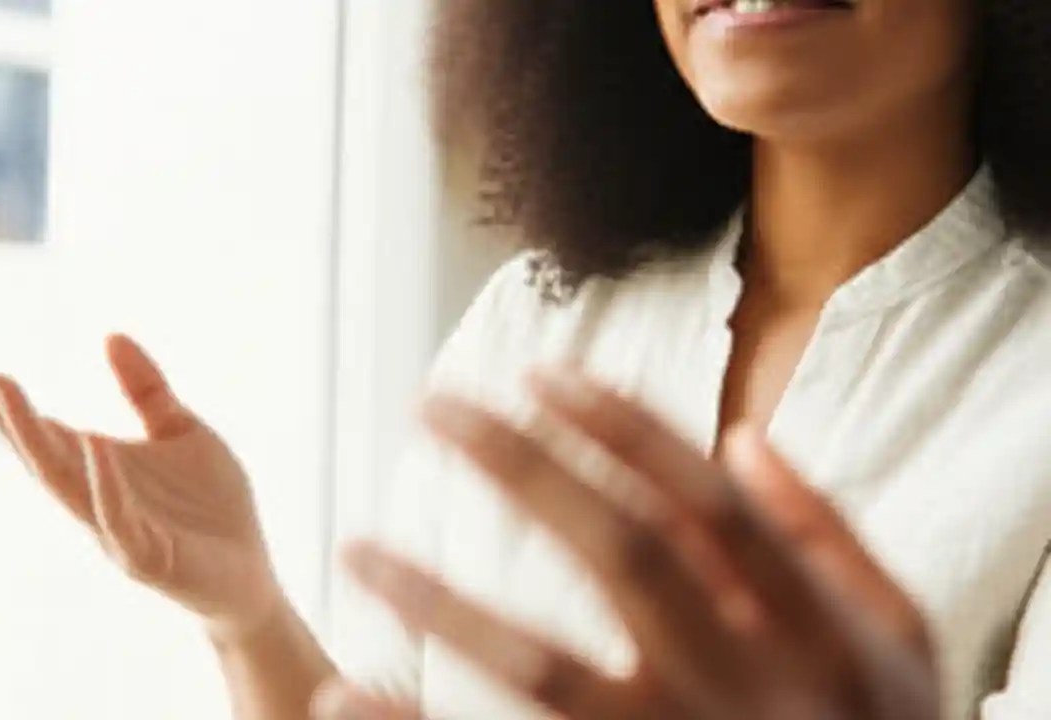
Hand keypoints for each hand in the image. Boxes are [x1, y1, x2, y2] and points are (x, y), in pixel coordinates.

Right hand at [0, 334, 282, 639]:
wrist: (251, 568)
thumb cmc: (212, 505)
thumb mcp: (180, 430)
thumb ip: (146, 390)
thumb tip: (110, 335)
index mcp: (103, 470)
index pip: (50, 436)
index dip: (15, 409)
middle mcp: (99, 500)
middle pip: (44, 460)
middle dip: (14, 422)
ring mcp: (118, 531)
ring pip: (67, 489)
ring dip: (39, 446)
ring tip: (14, 401)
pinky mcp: (147, 558)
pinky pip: (118, 519)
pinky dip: (104, 483)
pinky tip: (95, 444)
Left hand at [313, 369, 937, 719]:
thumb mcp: (907, 644)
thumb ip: (830, 540)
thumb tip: (746, 436)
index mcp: (811, 629)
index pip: (706, 498)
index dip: (621, 424)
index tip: (539, 372)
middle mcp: (741, 682)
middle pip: (620, 549)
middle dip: (524, 466)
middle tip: (432, 407)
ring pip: (545, 669)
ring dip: (442, 602)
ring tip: (355, 549)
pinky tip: (343, 693)